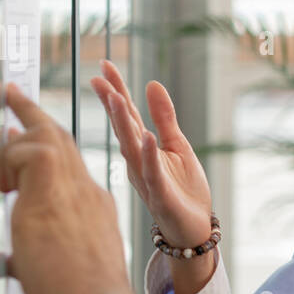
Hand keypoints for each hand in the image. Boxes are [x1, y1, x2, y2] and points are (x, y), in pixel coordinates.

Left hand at [0, 84, 136, 293]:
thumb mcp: (57, 272)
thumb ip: (38, 257)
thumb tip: (15, 262)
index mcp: (91, 211)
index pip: (66, 169)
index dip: (42, 151)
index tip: (20, 140)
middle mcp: (87, 192)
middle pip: (59, 140)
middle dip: (33, 116)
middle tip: (11, 92)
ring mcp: (74, 188)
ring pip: (43, 135)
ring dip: (13, 127)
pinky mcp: (52, 189)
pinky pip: (21, 147)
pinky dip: (1, 151)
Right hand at [91, 60, 212, 246]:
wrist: (193, 227)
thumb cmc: (182, 189)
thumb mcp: (176, 145)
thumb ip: (164, 117)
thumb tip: (152, 84)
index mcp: (141, 148)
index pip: (127, 114)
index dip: (116, 90)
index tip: (105, 66)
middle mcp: (137, 161)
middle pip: (123, 127)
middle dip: (112, 103)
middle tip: (100, 78)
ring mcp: (147, 178)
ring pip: (131, 148)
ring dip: (124, 124)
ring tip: (118, 99)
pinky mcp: (161, 194)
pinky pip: (152, 172)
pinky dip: (149, 155)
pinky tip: (147, 136)